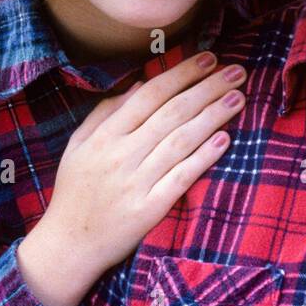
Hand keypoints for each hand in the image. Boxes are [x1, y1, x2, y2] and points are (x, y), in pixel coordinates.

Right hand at [16, 51, 245, 305]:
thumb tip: (137, 84)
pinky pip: (181, 178)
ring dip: (212, 117)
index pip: (149, 95)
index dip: (181, 75)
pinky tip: (224, 140)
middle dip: (207, 88)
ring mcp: (135, 183)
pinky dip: (203, 158)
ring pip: (180, 141)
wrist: (67, 246)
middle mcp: (120, 156)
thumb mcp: (78, 146)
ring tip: (237, 98)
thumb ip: (104, 113)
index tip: (208, 59)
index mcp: (104, 136)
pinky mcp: (148, 210)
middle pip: (172, 113)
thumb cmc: (75, 192)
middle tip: (236, 71)